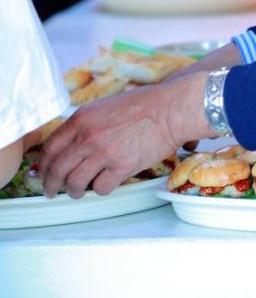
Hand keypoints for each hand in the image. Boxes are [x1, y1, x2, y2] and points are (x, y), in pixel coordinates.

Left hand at [37, 72, 211, 197]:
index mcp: (81, 119)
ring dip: (74, 191)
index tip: (43, 172)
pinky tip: (104, 185)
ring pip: (76, 183)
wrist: (170, 109)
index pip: (50, 147)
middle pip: (57, 169)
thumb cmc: (143, 105)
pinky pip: (101, 188)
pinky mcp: (122, 167)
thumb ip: (86, 124)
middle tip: (51, 191)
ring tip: (78, 192)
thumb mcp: (105, 106)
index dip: (43, 164)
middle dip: (51, 184)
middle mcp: (88, 136)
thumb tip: (72, 143)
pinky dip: (100, 190)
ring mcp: (104, 153)